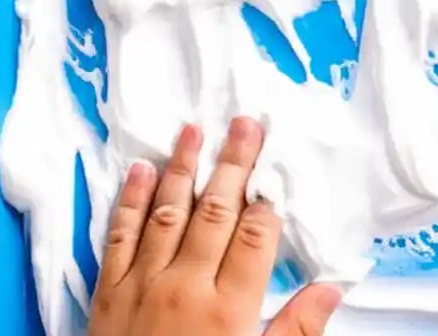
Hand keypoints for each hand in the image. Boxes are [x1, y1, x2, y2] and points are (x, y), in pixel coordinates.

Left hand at [88, 118, 339, 335]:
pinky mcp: (107, 295)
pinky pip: (119, 237)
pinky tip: (141, 171)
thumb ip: (294, 331)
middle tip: (244, 123)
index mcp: (228, 308)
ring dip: (183, 167)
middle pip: (215, 211)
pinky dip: (131, 201)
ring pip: (167, 213)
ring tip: (193, 129)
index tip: (277, 166)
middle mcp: (185, 287)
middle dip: (233, 164)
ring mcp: (142, 286)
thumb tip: (331, 288)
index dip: (268, 198)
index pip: (255, 237)